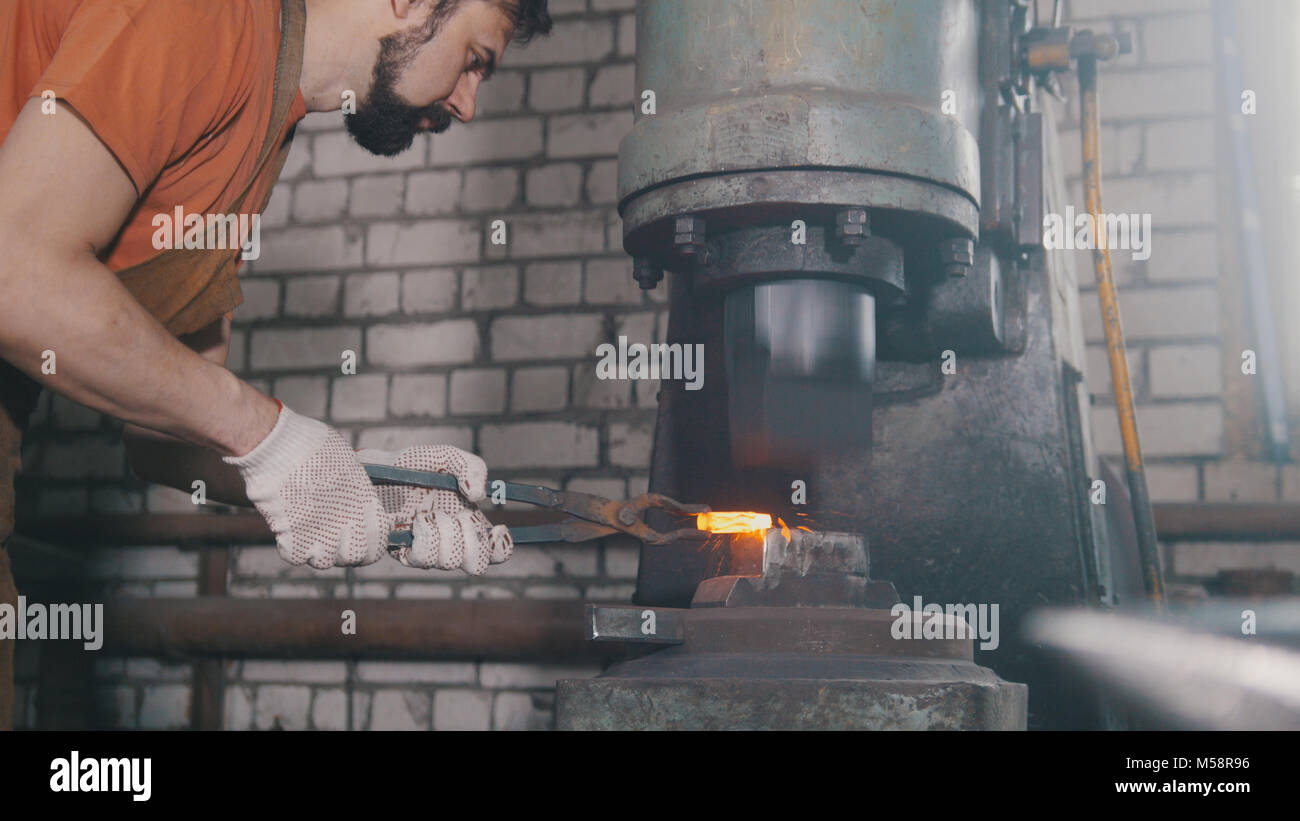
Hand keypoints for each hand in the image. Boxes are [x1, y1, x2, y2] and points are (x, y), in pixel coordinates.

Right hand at [222, 403, 391, 568]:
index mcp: (364, 503)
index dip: (372, 544)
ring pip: (324, 561)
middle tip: (336, 538)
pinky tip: (290, 531)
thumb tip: (357, 495)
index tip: (364, 537)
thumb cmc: (313, 446)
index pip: (379, 543)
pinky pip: (295, 556)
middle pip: (354, 557)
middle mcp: (345, 524)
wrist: (279, 447)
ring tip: (312, 532)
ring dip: (319, 551)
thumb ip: (355, 486)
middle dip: (347, 552)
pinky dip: (292, 547)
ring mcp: (318, 534)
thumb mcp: (347, 462)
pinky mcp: (291, 538)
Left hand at [357, 446, 511, 575]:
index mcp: (469, 524)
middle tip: (460, 517)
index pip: (496, 552)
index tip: (498, 527)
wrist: (376, 471)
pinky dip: (425, 536)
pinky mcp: (404, 552)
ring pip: (449, 562)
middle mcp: (451, 542)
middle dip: (472, 541)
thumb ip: (471, 467)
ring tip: (430, 513)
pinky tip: (416, 519)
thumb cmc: (414, 465)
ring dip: (445, 535)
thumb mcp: (447, 457)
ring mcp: (428, 550)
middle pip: (477, 565)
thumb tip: (479, 495)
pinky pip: (422, 558)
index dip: (502, 548)